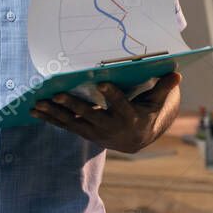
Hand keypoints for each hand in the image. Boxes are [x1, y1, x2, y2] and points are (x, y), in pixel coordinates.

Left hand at [30, 73, 181, 152]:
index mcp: (129, 118)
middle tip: (58, 94)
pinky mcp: (84, 132)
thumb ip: (164, 87)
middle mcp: (109, 127)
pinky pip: (65, 125)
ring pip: (72, 122)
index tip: (102, 82)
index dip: (112, 95)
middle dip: (73, 105)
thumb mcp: (158, 102)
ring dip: (54, 113)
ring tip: (37, 104)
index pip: (120, 105)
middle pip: (89, 115)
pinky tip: (35, 110)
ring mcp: (94, 131)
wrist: (137, 140)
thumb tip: (177, 72)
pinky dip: (50, 118)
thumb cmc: (147, 113)